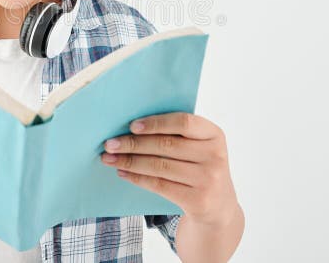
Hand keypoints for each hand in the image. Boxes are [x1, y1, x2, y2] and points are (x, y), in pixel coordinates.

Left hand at [100, 112, 239, 227]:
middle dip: (133, 144)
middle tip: (109, 143)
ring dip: (129, 161)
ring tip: (109, 158)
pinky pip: (159, 185)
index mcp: (215, 135)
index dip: (156, 123)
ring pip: (159, 166)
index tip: (131, 125)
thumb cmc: (199, 167)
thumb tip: (131, 126)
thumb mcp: (199, 147)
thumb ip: (177, 135)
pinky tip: (122, 172)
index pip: (184, 122)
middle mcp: (215, 156)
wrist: (219, 207)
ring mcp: (208, 180)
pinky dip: (137, 178)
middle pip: (166, 145)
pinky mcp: (197, 200)